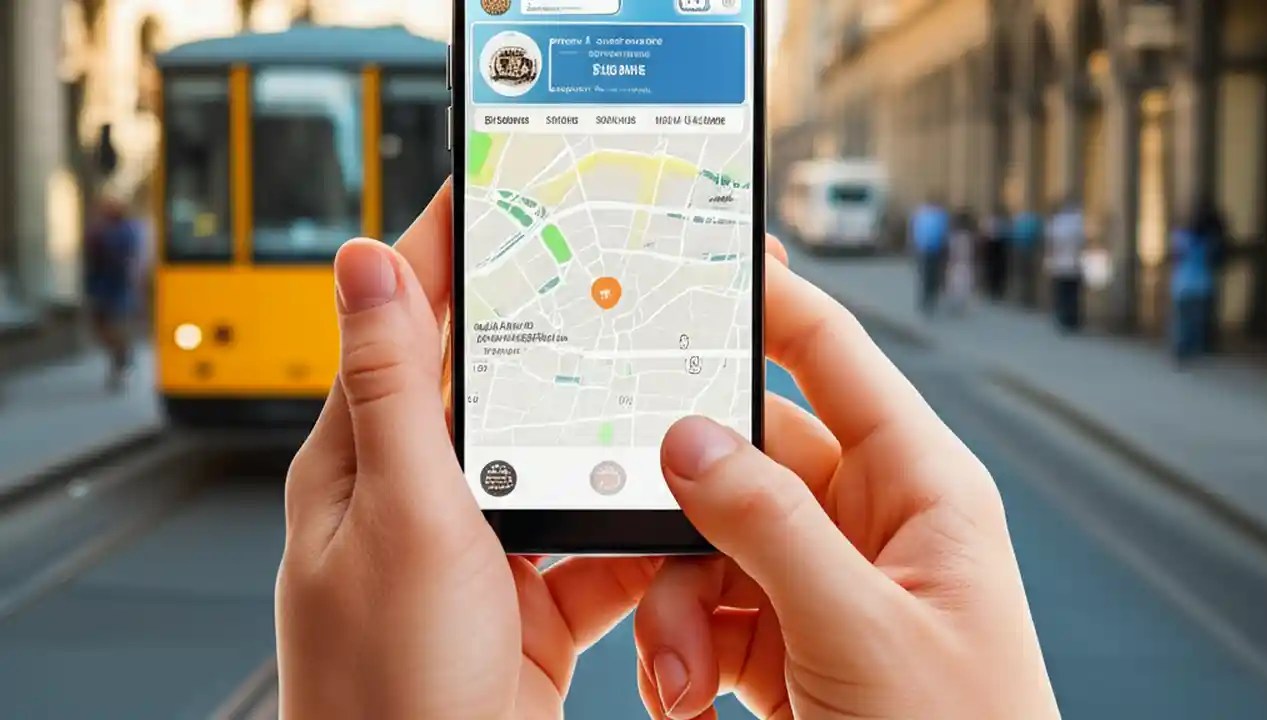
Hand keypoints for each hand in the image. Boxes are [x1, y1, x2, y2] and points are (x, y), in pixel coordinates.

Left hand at [276, 181, 657, 719]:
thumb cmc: (389, 691)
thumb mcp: (402, 520)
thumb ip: (394, 391)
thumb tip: (363, 263)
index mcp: (362, 461)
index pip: (401, 320)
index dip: (445, 245)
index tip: (495, 183)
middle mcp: (418, 499)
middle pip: (496, 388)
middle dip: (555, 341)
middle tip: (613, 283)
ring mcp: (478, 552)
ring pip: (559, 464)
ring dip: (608, 454)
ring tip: (657, 417)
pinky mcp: (529, 600)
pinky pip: (595, 543)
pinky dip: (635, 540)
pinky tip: (666, 533)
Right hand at [634, 257, 1059, 718]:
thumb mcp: (862, 632)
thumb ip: (771, 529)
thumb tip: (688, 439)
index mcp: (919, 488)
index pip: (837, 360)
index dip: (774, 301)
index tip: (704, 259)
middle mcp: (869, 522)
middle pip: (747, 460)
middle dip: (688, 511)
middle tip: (634, 520)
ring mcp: (823, 581)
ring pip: (712, 543)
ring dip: (676, 606)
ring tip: (678, 677)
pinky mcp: (788, 638)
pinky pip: (710, 610)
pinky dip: (682, 649)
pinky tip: (686, 697)